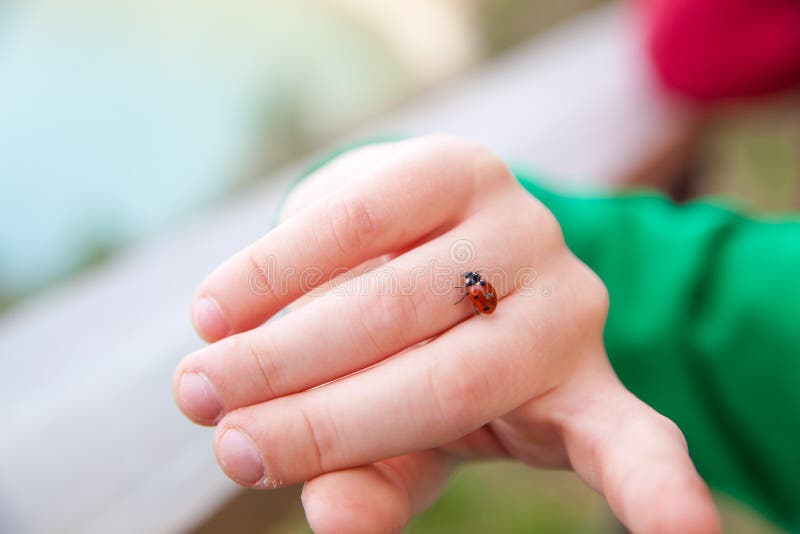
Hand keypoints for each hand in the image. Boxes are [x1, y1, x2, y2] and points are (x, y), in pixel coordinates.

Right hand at [173, 137, 719, 532]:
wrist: (418, 248)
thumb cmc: (416, 364)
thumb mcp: (407, 439)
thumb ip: (378, 476)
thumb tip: (335, 519)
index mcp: (581, 394)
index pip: (633, 449)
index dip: (657, 496)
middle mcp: (571, 307)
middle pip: (448, 379)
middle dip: (324, 421)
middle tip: (227, 448)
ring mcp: (525, 228)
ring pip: (394, 295)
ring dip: (282, 348)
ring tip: (198, 388)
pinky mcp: (462, 167)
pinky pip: (362, 216)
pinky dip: (277, 270)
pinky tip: (213, 310)